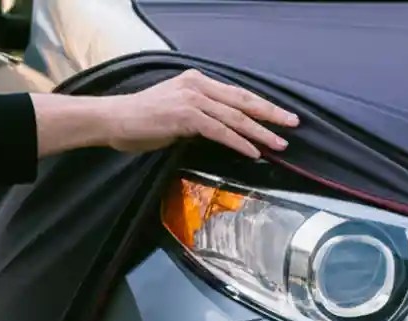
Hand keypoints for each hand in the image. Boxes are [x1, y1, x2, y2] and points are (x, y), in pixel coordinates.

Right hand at [31, 70, 299, 158]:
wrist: (113, 119)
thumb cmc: (143, 120)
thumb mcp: (177, 111)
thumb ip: (202, 114)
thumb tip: (225, 128)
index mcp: (197, 81)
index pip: (238, 93)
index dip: (262, 105)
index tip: (283, 115)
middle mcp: (197, 86)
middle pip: (243, 100)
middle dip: (271, 114)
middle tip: (294, 125)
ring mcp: (191, 100)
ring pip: (235, 117)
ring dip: (260, 133)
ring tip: (279, 144)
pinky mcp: (185, 117)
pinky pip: (220, 131)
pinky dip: (239, 142)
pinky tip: (253, 152)